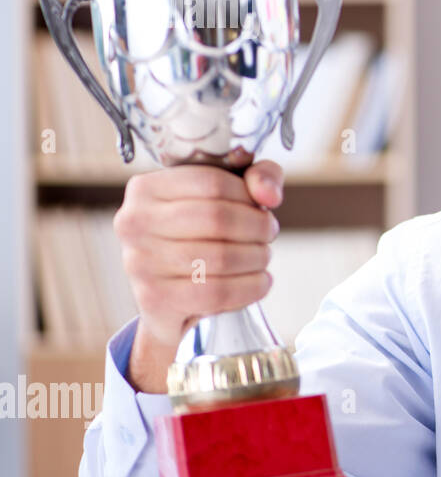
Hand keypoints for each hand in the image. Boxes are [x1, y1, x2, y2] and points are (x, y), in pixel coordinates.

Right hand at [113, 161, 282, 392]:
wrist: (172, 299)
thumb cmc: (203, 237)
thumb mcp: (231, 195)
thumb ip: (259, 177)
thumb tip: (270, 195)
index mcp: (146, 188)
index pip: (212, 183)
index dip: (249, 197)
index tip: (263, 210)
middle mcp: (134, 223)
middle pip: (218, 219)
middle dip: (258, 228)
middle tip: (268, 236)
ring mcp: (139, 262)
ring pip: (221, 257)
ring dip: (257, 258)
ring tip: (262, 258)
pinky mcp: (154, 299)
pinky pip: (216, 292)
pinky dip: (250, 287)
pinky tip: (259, 282)